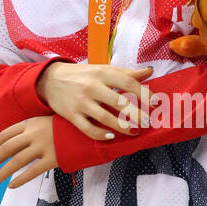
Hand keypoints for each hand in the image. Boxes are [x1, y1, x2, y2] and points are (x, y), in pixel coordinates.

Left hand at [0, 116, 58, 189]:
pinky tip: (11, 186)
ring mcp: (43, 146)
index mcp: (29, 123)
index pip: (3, 136)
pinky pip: (32, 171)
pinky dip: (20, 179)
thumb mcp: (44, 124)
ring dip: (0, 173)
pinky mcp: (53, 158)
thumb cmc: (65, 129)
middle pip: (5, 149)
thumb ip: (28, 132)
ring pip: (15, 161)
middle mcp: (34, 134)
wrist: (90, 130)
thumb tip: (11, 147)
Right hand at [37, 61, 153, 137]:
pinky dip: (101, 134)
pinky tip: (112, 136)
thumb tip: (149, 72)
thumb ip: (126, 73)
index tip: (156, 103)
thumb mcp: (103, 69)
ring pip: (105, 118)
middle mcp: (92, 87)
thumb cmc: (82, 75)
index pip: (128, 83)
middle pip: (119, 102)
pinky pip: (89, 129)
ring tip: (135, 131)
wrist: (50, 80)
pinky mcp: (72, 115)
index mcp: (102, 73)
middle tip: (148, 122)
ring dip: (123, 127)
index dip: (144, 94)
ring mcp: (81, 102)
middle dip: (137, 114)